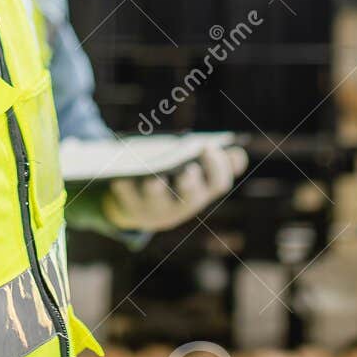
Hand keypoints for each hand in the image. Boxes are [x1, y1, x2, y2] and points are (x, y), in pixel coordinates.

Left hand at [102, 145, 247, 232]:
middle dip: (190, 184)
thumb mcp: (195, 169)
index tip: (209, 146)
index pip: (219, 183)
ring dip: (156, 190)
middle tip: (187, 170)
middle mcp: (183, 205)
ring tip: (152, 177)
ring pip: (158, 201)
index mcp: (202, 191)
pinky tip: (120, 178)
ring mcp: (158, 210)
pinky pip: (127, 200)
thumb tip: (237, 153)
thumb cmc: (174, 179)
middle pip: (191, 196)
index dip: (218, 167)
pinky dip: (124, 190)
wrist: (142, 207)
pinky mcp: (133, 210)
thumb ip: (214, 161)